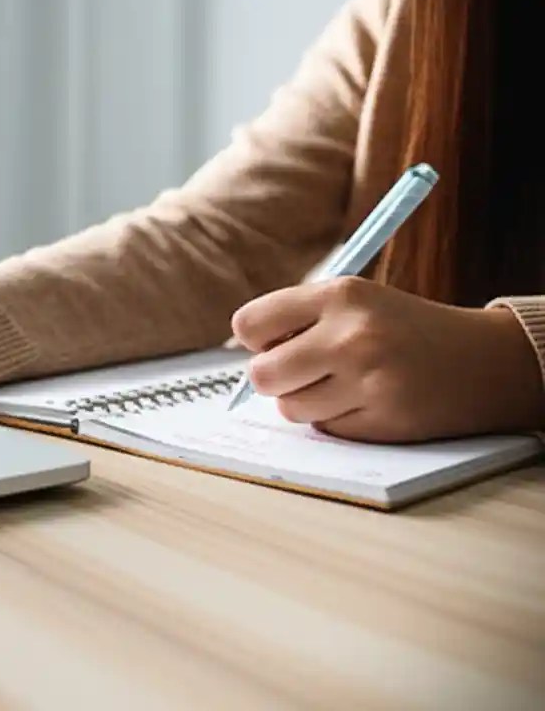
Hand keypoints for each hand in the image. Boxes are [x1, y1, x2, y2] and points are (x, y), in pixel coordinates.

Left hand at [230, 276, 544, 441]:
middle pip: (262, 375)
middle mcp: (353, 335)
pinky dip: (337, 421)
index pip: (249, 324)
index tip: (275, 343)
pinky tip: (366, 403)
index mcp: (340, 295)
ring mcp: (369, 380)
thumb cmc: (401, 329)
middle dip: (274, 379)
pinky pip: (325, 430)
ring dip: (306, 403)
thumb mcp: (355, 301)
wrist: (480, 360)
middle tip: (302, 372)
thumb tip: (243, 355)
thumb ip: (298, 319)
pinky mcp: (382, 420)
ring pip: (290, 409)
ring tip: (342, 385)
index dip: (256, 340)